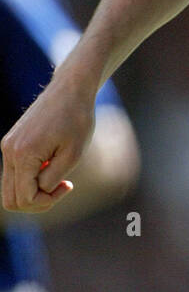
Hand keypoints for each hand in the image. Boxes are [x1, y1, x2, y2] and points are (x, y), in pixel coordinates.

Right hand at [1, 76, 95, 215]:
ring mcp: (7, 147)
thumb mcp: (72, 155)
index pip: (25, 198)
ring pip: (10, 189)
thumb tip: (38, 193)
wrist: (70, 89)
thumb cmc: (77, 120)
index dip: (48, 201)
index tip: (67, 184)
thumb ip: (51, 180)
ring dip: (33, 190)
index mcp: (23, 155)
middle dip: (37, 201)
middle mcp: (9, 152)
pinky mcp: (11, 143)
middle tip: (61, 185)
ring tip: (57, 176)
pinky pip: (15, 173)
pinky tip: (51, 164)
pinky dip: (31, 178)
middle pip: (11, 200)